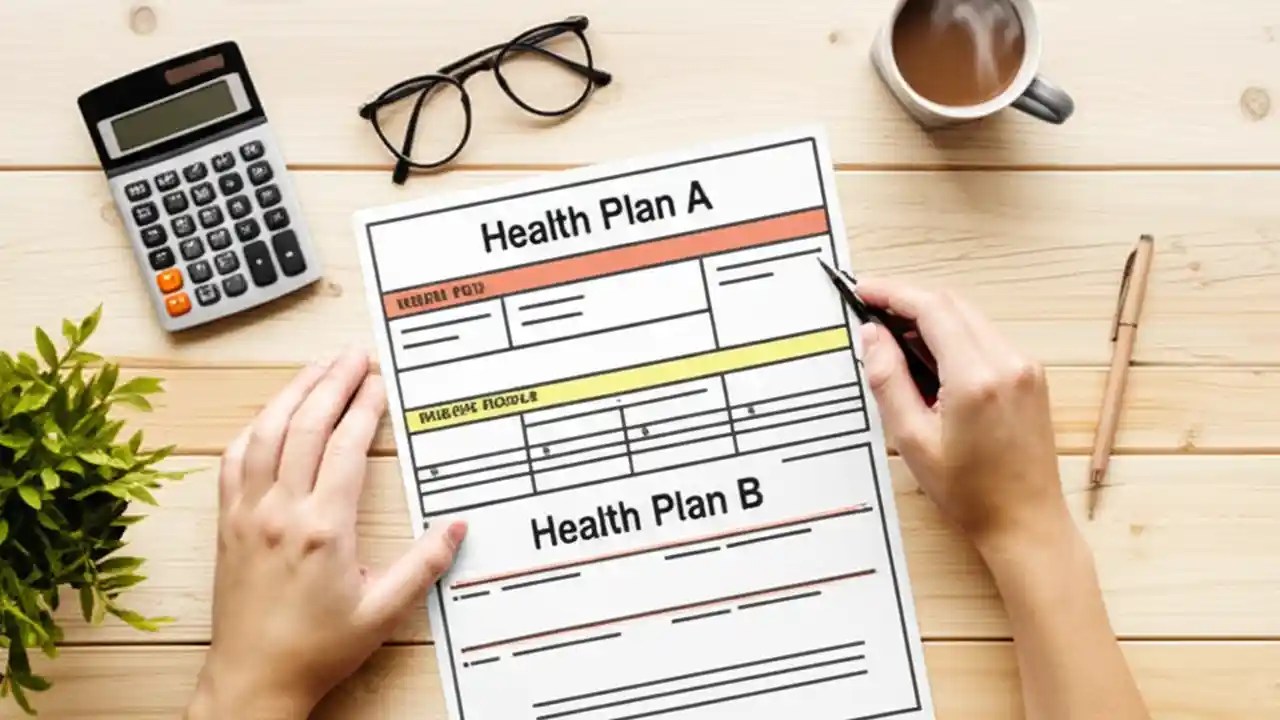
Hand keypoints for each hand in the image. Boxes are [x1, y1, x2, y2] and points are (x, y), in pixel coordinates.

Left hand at [187, 350, 466, 718]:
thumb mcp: (383, 612)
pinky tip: (271, 416)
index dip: (364, 408)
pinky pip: (235, 459)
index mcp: (323, 529)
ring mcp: (248, 513)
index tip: (378, 384)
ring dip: (292, 394)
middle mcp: (281, 512)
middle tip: (353, 357)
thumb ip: (423, 565)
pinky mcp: (227, 523)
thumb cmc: (316, 649)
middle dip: (332, 383)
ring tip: (317, 369)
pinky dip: (255, 428)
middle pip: (305, 426)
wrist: (254, 678)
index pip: (345, 447)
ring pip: (266, 433)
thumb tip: (456, 528)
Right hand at [854, 278, 1070, 555]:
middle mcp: (1008, 362)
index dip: (893, 292)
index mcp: (977, 378)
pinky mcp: (1031, 375)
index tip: (863, 289)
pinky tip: (929, 358)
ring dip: (931, 317)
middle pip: (952, 303)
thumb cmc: (971, 492)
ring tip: (895, 339)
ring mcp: (1025, 367)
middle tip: (871, 311)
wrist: (1025, 521)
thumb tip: (872, 335)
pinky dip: (953, 335)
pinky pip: (985, 336)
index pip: (932, 308)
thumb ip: (888, 379)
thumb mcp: (912, 439)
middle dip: (909, 300)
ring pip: (969, 316)